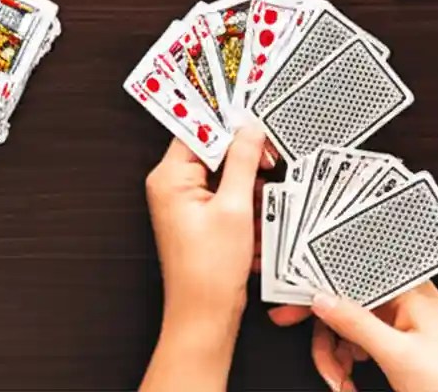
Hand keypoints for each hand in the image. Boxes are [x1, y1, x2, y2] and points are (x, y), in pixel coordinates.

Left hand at [140, 128, 274, 390]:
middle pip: (211, 152)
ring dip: (247, 189)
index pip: (197, 130)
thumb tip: (249, 127)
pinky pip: (224, 198)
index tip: (255, 121)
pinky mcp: (196, 218)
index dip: (229, 124)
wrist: (203, 315)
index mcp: (169, 177)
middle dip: (243, 162)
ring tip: (257, 212)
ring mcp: (182, 202)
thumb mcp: (235, 207)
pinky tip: (253, 231)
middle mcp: (170, 185)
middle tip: (268, 167)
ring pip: (222, 176)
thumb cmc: (210, 270)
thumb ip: (242, 161)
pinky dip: (243, 208)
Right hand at [274, 284, 437, 391]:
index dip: (313, 287)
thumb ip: (356, 323)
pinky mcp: (400, 339)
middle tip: (311, 352)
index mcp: (405, 288)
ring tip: (343, 379)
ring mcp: (400, 319)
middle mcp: (402, 298)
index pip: (347, 272)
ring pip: (348, 325)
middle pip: (343, 303)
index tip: (289, 304)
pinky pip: (360, 341)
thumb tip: (321, 299)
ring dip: (337, 355)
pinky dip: (349, 360)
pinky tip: (352, 377)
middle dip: (325, 335)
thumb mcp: (399, 355)